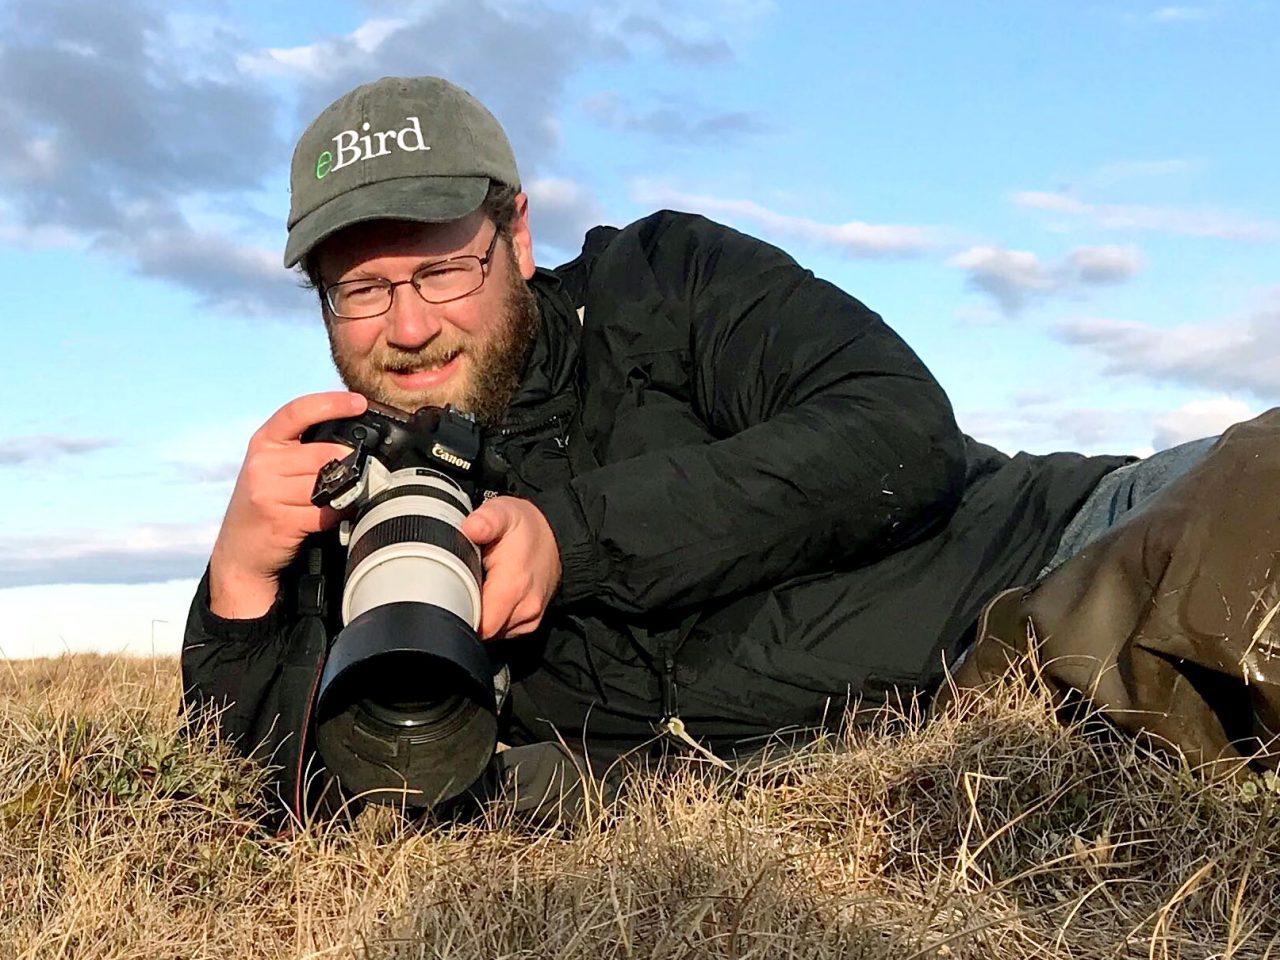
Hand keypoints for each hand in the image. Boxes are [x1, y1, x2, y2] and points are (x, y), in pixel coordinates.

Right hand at [209, 391, 367, 618]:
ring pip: (328, 484)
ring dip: (344, 494)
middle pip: (325, 454)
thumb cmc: (266, 505)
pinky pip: (326, 512)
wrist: (239, 553)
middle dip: (348, 465)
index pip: (298, 411)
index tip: (359, 403)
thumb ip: (302, 450)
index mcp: (264, 442)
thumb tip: (352, 442)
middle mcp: (261, 463)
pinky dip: (336, 516)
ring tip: (339, 500)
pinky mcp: (279, 519)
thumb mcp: (272, 468)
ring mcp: (267, 491)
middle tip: (356, 476)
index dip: (331, 403)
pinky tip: (330, 518)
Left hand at [460, 496, 562, 640]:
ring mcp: (529, 619)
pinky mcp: (530, 623)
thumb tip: (471, 527)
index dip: (460, 615)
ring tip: (479, 589)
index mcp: (513, 586)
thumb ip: (486, 519)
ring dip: (481, 617)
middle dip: (467, 615)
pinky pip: (503, 631)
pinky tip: (491, 597)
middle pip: (484, 633)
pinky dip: (493, 618)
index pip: (480, 626)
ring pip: (493, 634)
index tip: (451, 596)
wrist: (556, 537)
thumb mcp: (503, 512)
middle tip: (461, 588)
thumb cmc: (525, 527)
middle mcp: (525, 608)